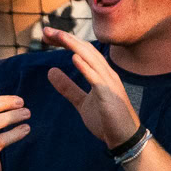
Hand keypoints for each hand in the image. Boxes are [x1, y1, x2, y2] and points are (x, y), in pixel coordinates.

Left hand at [43, 28, 140, 148]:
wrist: (124, 140)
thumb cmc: (106, 120)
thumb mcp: (81, 102)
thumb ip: (68, 87)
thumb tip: (50, 72)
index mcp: (100, 74)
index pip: (82, 51)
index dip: (65, 41)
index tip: (47, 35)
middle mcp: (106, 74)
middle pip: (85, 49)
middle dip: (66, 38)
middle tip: (46, 30)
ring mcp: (110, 84)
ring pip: (92, 59)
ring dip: (75, 46)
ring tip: (59, 36)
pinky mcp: (110, 96)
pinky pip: (97, 79)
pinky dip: (86, 67)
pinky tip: (74, 58)